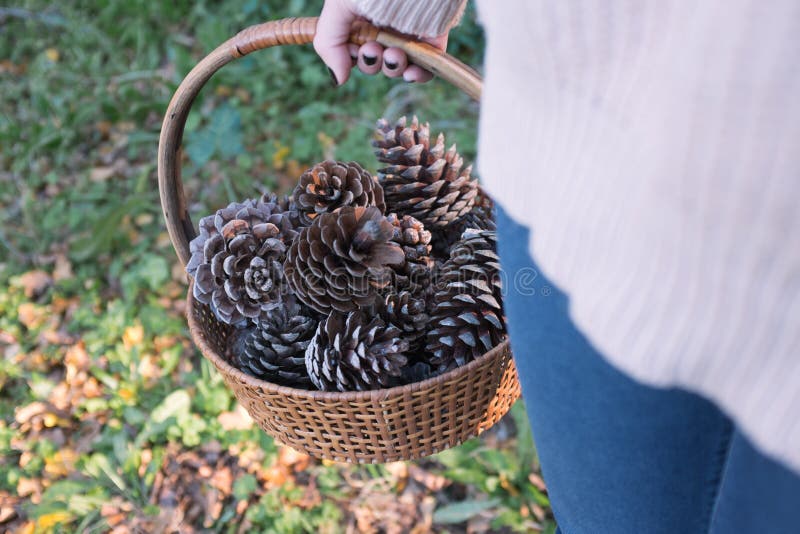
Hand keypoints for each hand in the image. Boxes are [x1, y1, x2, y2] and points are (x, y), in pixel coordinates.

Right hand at [314, 0, 448, 85]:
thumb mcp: (338, 5)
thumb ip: (329, 43)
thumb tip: (338, 79)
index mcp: (361, 14)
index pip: (352, 47)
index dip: (350, 56)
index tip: (353, 50)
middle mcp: (384, 23)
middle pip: (374, 59)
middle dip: (370, 62)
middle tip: (373, 50)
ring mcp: (408, 31)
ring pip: (397, 65)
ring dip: (392, 68)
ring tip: (394, 55)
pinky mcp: (431, 37)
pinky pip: (425, 67)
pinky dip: (417, 75)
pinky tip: (410, 73)